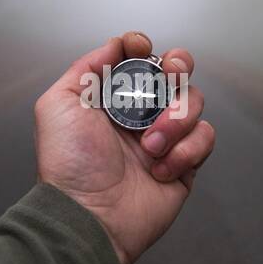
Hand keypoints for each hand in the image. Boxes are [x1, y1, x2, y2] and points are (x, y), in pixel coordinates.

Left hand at [34, 31, 214, 263]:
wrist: (90, 216)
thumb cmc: (69, 167)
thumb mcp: (57, 105)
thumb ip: (85, 68)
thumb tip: (114, 47)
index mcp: (110, 97)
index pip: (137, 58)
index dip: (142, 47)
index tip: (139, 48)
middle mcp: (139, 114)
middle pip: (175, 71)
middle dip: (177, 66)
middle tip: (167, 77)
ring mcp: (164, 137)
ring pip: (193, 102)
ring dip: (176, 118)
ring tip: (150, 145)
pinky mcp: (185, 163)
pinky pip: (205, 137)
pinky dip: (186, 150)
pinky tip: (161, 167)